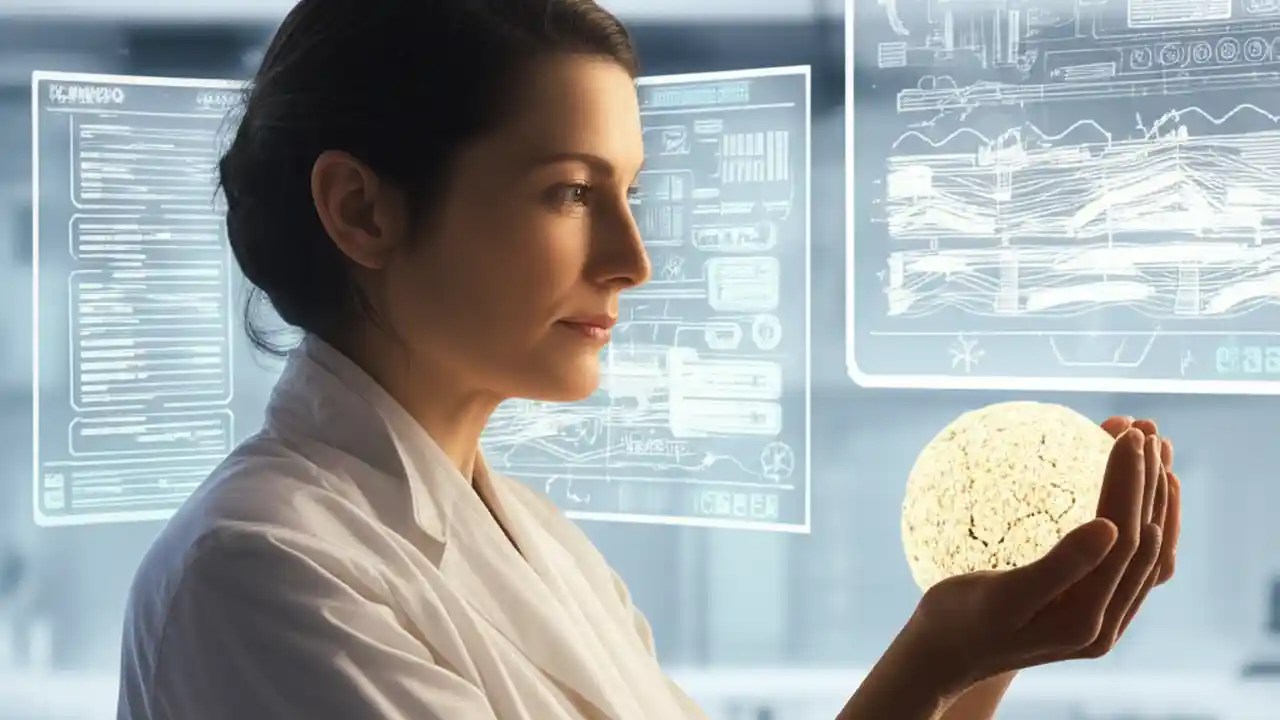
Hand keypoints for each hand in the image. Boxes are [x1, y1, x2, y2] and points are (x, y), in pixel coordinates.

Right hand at [899, 419, 1172, 696]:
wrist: (942, 657)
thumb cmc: (958, 622)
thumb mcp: (1003, 596)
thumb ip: (1059, 565)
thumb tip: (1111, 528)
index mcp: (1086, 620)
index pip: (1125, 539)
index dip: (1131, 483)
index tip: (1127, 434)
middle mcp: (1105, 623)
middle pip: (1145, 542)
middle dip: (1151, 481)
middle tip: (1146, 427)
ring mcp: (1102, 617)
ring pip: (1146, 550)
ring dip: (1153, 497)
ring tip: (1154, 448)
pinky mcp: (1089, 607)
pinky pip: (1130, 560)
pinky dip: (1139, 519)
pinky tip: (1132, 491)